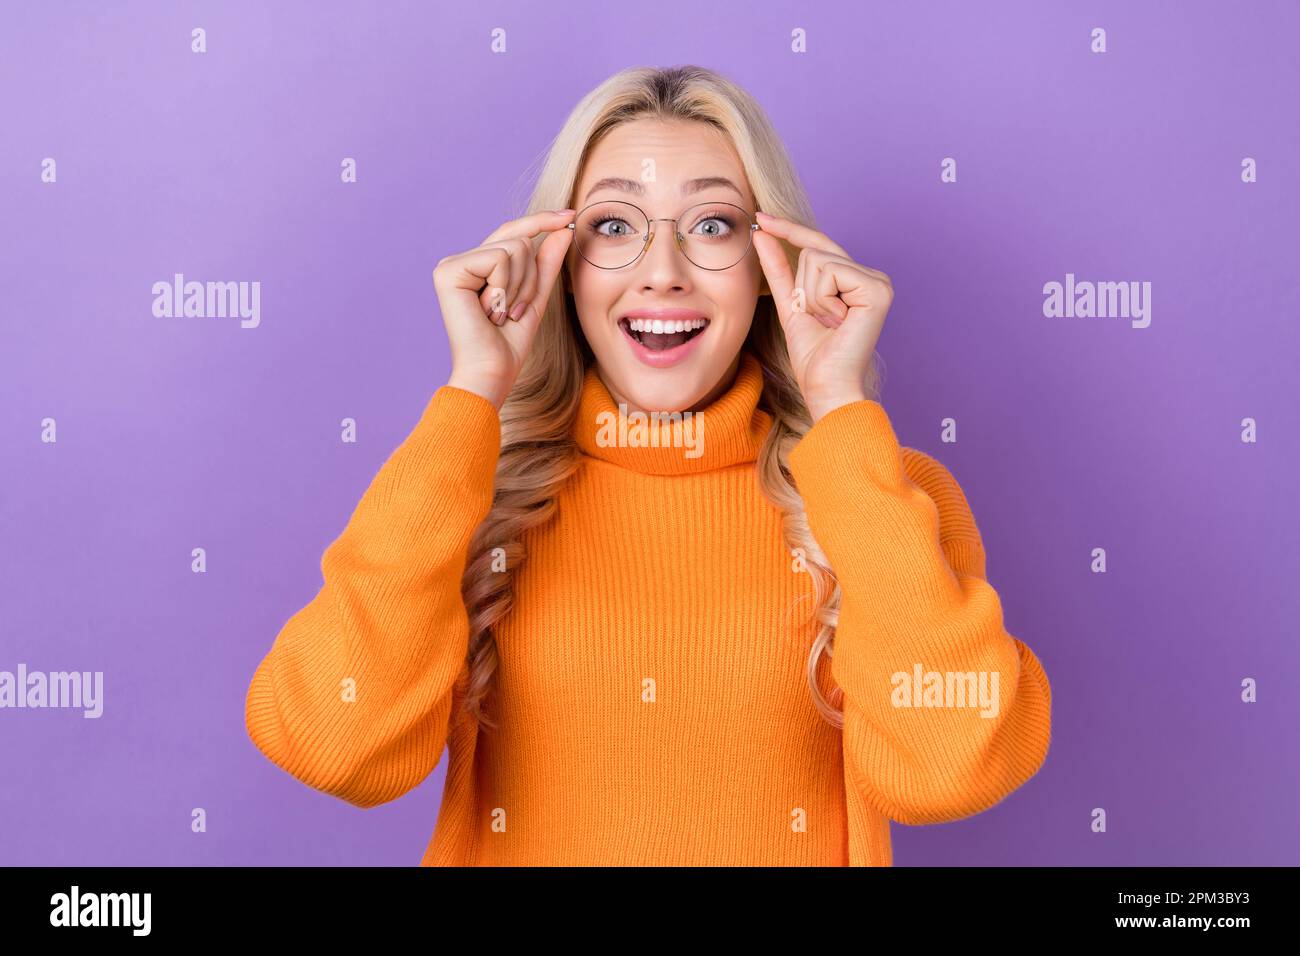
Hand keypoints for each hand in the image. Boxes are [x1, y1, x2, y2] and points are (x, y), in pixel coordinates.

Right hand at [432, 209, 575, 408]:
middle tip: (515, 312)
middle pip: (519, 239)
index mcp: (478, 266)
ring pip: (513, 247)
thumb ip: (546, 264)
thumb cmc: (509, 344)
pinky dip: (506, 287)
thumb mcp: (536, 297)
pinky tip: (490, 311)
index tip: (571, 215)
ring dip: (520, 287)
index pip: (513, 233)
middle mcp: (461, 260)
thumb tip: (563, 229)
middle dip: (531, 278)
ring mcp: (452, 264)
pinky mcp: (448, 270)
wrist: (492, 372)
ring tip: (501, 314)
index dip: (542, 221)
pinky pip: (500, 258)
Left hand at [752, 211, 893, 421]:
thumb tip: (763, 234)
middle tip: (817, 319)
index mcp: (855, 280)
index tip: (760, 217)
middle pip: (814, 250)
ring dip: (811, 297)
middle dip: (802, 287)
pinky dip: (822, 299)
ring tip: (829, 323)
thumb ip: (779, 269)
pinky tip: (838, 321)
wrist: (826, 385)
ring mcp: (878, 281)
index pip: (818, 244)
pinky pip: (829, 271)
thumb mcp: (790, 303)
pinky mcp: (877, 289)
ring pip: (818, 259)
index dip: (789, 229)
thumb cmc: (812, 355)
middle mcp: (872, 276)